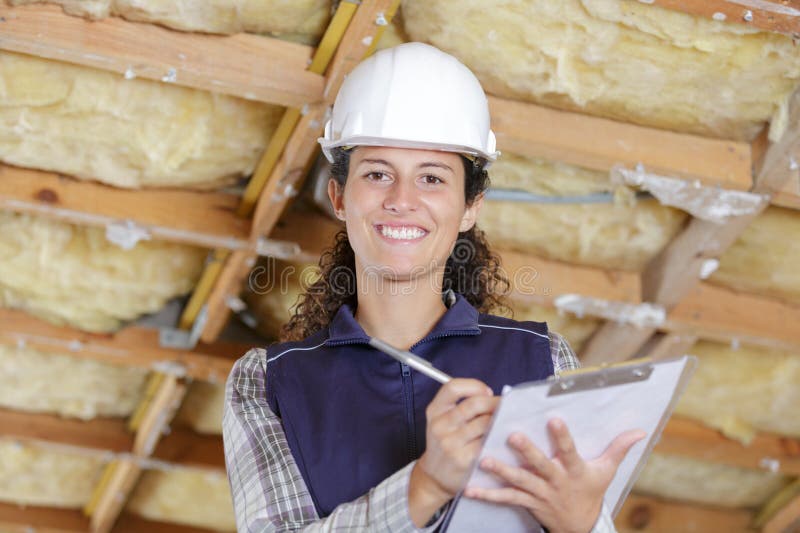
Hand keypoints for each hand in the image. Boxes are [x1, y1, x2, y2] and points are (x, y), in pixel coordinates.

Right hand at [408, 378, 496, 525]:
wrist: (434, 477)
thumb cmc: (446, 444)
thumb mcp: (443, 421)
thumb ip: (461, 406)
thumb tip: (494, 397)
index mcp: (434, 411)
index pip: (453, 388)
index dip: (474, 386)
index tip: (487, 392)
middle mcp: (439, 425)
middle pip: (473, 404)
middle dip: (494, 403)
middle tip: (504, 406)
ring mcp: (450, 443)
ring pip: (484, 423)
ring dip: (499, 420)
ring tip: (505, 421)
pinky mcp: (463, 459)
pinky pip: (487, 442)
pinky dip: (498, 437)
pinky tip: (501, 437)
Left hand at [464, 418, 645, 532]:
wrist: (580, 528)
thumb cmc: (590, 492)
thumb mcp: (606, 471)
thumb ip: (618, 448)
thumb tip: (639, 430)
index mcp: (574, 471)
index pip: (570, 451)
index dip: (562, 436)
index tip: (554, 419)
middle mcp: (556, 482)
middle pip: (540, 466)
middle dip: (527, 452)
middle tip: (512, 437)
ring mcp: (540, 494)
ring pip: (520, 482)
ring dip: (502, 472)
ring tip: (485, 461)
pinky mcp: (528, 503)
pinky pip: (506, 499)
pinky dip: (488, 495)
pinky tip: (471, 489)